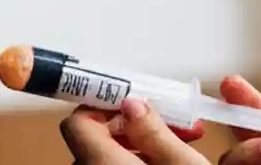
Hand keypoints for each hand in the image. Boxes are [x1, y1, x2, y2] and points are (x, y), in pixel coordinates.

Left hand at [62, 97, 208, 163]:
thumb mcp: (183, 164)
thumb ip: (154, 132)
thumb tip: (133, 103)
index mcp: (99, 161)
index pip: (77, 121)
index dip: (105, 106)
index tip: (136, 102)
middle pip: (95, 138)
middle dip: (131, 127)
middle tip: (170, 125)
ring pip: (105, 156)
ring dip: (135, 146)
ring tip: (178, 145)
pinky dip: (132, 162)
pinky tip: (165, 164)